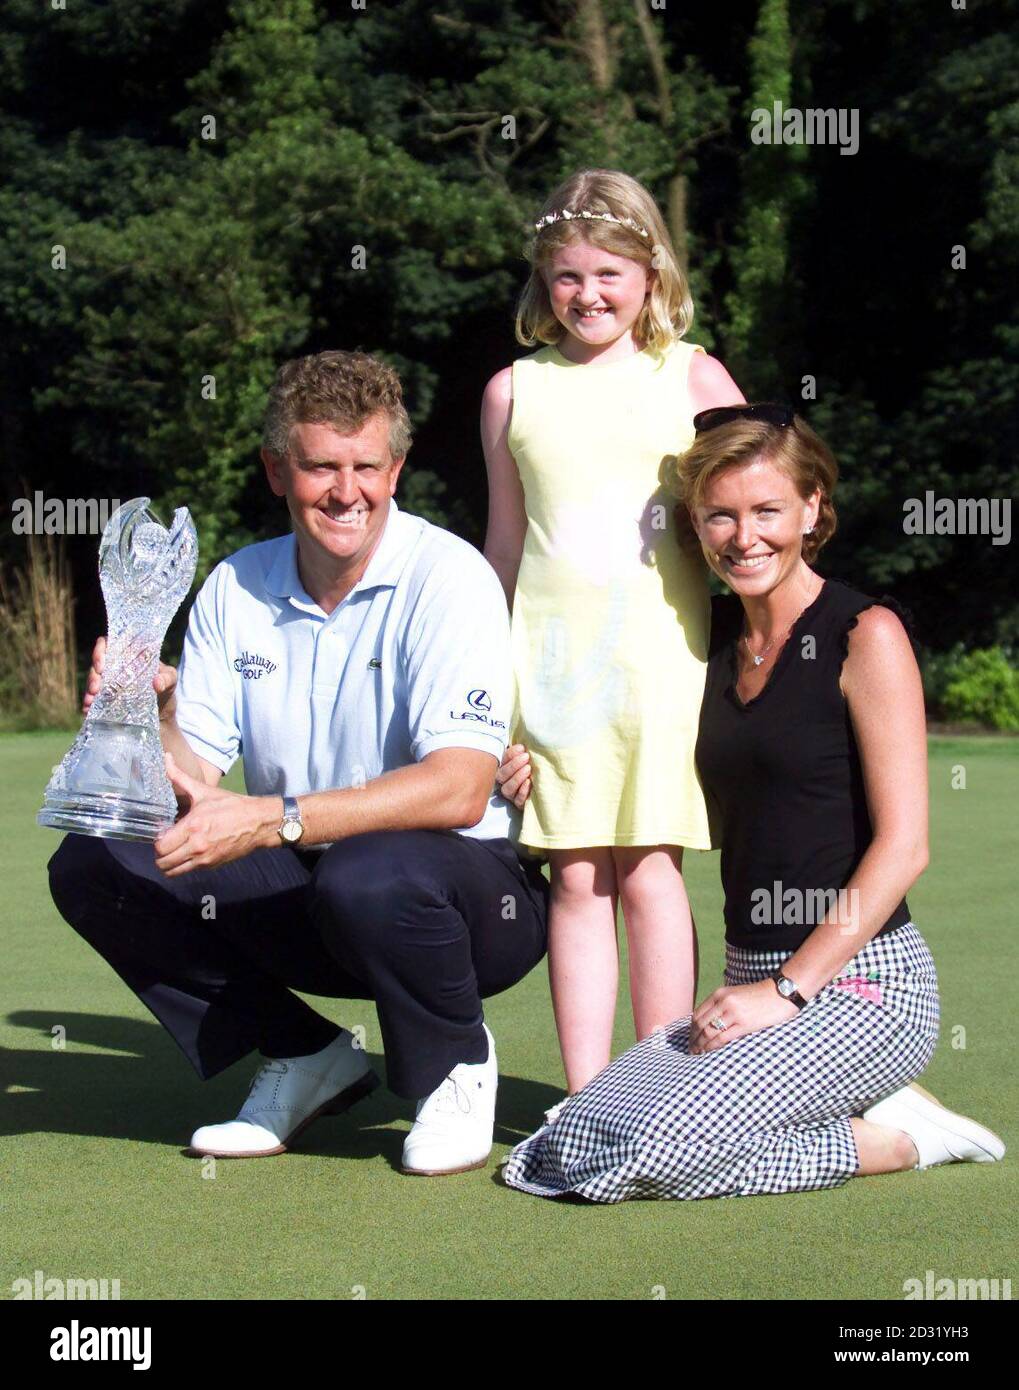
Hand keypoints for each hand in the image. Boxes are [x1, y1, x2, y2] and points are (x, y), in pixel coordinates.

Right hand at [84, 635, 178, 722]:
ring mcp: (109, 682)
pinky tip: (89, 710)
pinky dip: (89, 703)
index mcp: (129, 655)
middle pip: (97, 664)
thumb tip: (156, 683)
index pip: (109, 643)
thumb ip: (167, 678)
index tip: (102, 666)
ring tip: (90, 702)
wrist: (162, 714)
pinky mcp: (105, 697)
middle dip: (93, 676)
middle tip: (96, 689)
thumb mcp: (172, 681)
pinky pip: (92, 697)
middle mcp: (116, 666)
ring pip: (92, 680)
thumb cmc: (166, 688)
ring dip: (88, 690)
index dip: (100, 650)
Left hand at [153, 753, 277, 875]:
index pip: (161, 845)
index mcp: (192, 826)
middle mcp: (196, 845)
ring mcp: (205, 858)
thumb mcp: (204, 791)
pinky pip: (188, 871)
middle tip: (166, 843)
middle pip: (163, 862)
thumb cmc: (231, 805)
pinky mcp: (212, 865)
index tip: (163, 833)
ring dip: (169, 864)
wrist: (258, 822)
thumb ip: (179, 777)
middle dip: (160, 854)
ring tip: (174, 851)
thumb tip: (166, 757)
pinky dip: (183, 865)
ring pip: (173, 871)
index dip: (157, 841)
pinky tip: (188, 853)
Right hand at [496, 743, 531, 808]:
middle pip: (502, 775)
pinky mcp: (520, 804)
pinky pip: (518, 800)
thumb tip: (523, 745)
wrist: (549, 786)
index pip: (503, 760)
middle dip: (513, 765)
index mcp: (505, 768)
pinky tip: (529, 782)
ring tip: (528, 769)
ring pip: (507, 788)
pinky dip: (522, 791)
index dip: (510, 754)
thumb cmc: (536, 767)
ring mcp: (512, 794)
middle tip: (526, 757)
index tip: (522, 748)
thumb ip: (523, 752)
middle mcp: (505, 782)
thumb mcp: (529, 758)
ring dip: (517, 778)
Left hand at [688, 979, 799, 1053]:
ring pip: (709, 1032)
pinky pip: (722, 1038)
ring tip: (697, 1054)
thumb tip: (709, 1021)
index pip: (698, 1014)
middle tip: (691, 1050)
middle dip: (693, 1039)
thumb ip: (722, 1004)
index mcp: (719, 993)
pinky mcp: (744, 1024)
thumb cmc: (759, 996)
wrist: (781, 993)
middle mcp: (723, 1001)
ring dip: (700, 1045)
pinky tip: (709, 1052)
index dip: (691, 1029)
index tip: (691, 1038)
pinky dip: (712, 1047)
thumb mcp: (736, 994)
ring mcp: (733, 1012)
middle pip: (700, 1024)